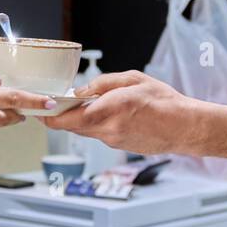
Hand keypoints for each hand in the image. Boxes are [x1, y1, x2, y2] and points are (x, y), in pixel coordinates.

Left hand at [40, 70, 197, 154]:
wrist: (185, 127)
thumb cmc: (164, 101)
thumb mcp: (134, 79)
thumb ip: (104, 83)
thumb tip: (81, 90)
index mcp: (111, 108)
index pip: (68, 119)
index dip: (50, 116)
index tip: (41, 108)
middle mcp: (108, 129)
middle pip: (71, 127)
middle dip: (60, 116)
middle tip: (55, 103)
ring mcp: (113, 141)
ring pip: (84, 131)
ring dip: (78, 120)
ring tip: (80, 105)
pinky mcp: (119, 147)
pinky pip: (98, 135)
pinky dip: (94, 125)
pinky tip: (104, 114)